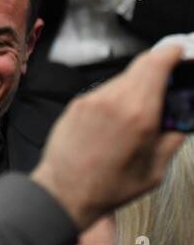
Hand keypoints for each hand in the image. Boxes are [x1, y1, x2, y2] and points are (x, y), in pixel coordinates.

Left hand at [31, 43, 186, 229]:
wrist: (64, 192)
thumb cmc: (111, 187)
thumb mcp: (155, 169)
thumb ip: (173, 138)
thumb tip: (183, 119)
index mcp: (139, 114)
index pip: (158, 64)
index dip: (172, 53)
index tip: (181, 52)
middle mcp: (114, 100)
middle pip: (141, 65)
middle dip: (159, 66)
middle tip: (170, 78)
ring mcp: (91, 100)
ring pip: (122, 78)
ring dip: (137, 84)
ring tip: (143, 108)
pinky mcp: (76, 104)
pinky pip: (104, 91)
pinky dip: (117, 96)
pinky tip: (118, 118)